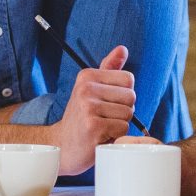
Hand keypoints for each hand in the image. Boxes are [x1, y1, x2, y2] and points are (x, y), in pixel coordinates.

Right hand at [52, 43, 134, 166]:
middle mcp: (86, 88)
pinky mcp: (93, 126)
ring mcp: (88, 107)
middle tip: (104, 118)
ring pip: (128, 113)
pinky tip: (101, 136)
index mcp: (87, 75)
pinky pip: (123, 128)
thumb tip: (123, 49)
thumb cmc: (82, 117)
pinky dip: (115, 135)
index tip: (107, 103)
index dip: (123, 95)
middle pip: (131, 96)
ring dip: (119, 124)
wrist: (63, 145)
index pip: (128, 79)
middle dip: (123, 111)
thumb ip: (109, 68)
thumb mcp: (92, 89)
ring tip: (102, 127)